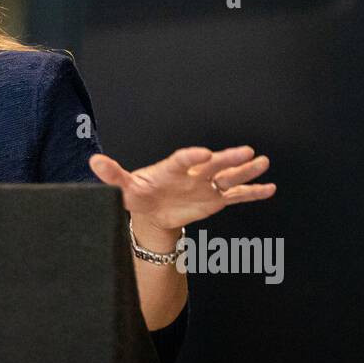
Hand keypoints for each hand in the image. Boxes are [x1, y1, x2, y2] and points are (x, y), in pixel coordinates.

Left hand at [88, 145, 275, 232]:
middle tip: (247, 151)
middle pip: (213, 165)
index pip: (182, 159)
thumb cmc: (139, 195)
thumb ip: (113, 175)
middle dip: (229, 158)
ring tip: (263, 163)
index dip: (192, 156)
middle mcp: (192, 173)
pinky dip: (252, 193)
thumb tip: (94, 162)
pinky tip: (269, 188)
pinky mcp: (214, 199)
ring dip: (246, 171)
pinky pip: (236, 196)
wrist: (152, 212)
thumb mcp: (124, 188)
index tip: (203, 152)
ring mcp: (206, 186)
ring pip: (229, 177)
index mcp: (171, 168)